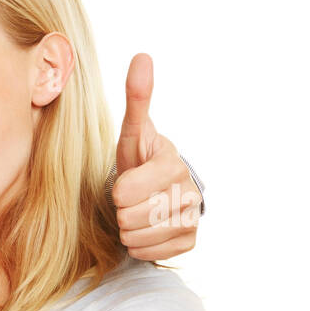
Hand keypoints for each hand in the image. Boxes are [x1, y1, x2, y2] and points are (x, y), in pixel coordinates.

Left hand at [111, 54, 199, 260]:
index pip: (125, 192)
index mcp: (173, 164)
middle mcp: (189, 192)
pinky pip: (148, 252)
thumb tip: (142, 57)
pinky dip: (140, 245)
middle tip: (131, 199)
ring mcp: (192, 218)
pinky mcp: (189, 241)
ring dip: (129, 228)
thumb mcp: (133, 133)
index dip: (117, 190)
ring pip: (137, 237)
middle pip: (130, 217)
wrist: (158, 193)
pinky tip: (147, 229)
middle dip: (122, 210)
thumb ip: (137, 99)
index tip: (126, 182)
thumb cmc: (139, 161)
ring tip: (138, 212)